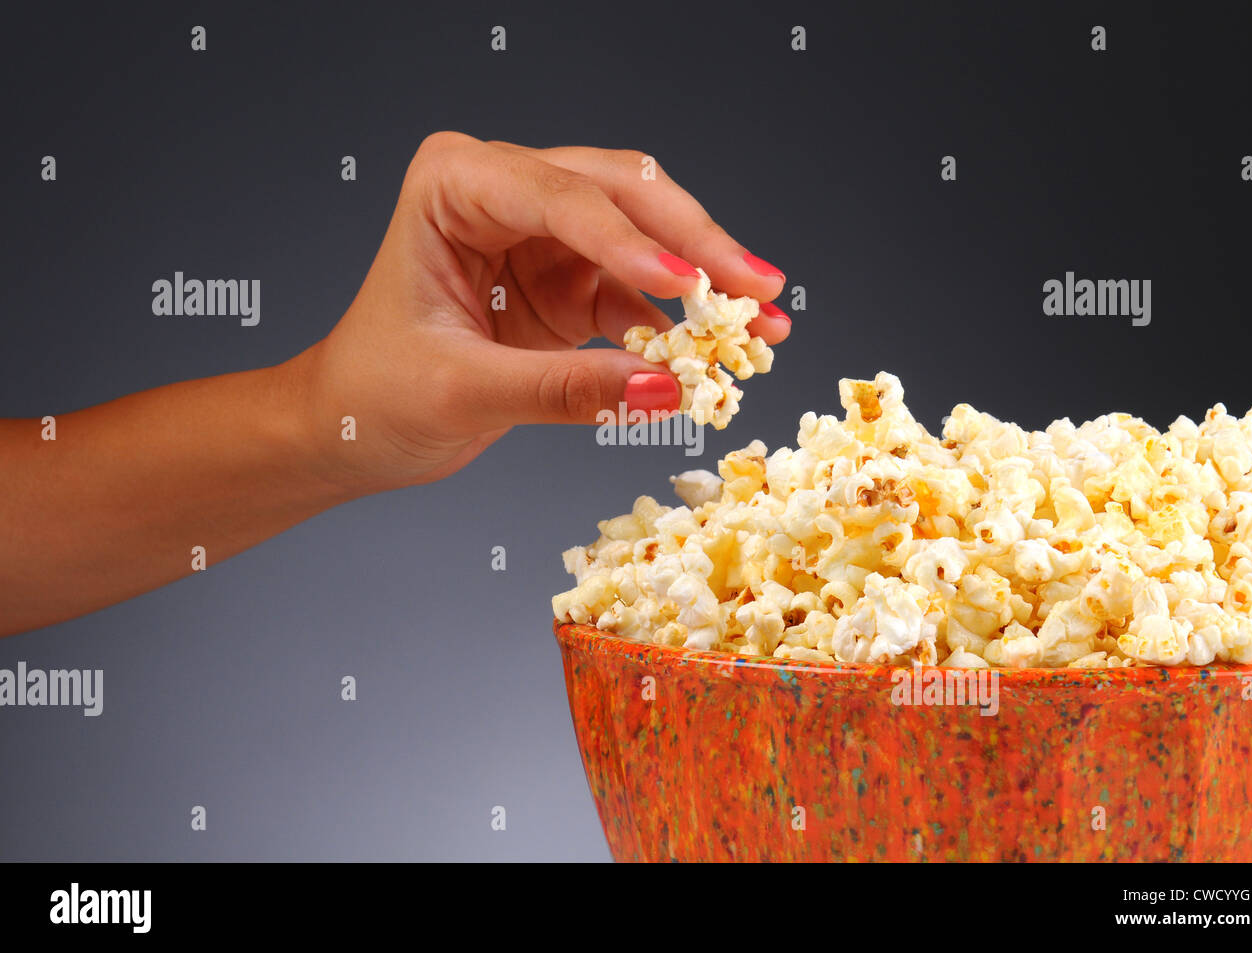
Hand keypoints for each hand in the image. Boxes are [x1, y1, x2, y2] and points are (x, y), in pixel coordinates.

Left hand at [296, 132, 789, 493]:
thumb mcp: (462, 392)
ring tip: (762, 326)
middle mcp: (504, 193)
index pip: (558, 197)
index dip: (629, 241)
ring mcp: (543, 237)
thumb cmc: (373, 394)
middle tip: (757, 287)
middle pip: (621, 197)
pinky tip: (719, 353)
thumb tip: (662, 391)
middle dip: (694, 246)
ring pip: (645, 239)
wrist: (351, 429)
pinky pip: (638, 295)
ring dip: (704, 284)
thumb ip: (562, 390)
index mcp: (454, 185)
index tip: (687, 285)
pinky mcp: (568, 282)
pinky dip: (679, 326)